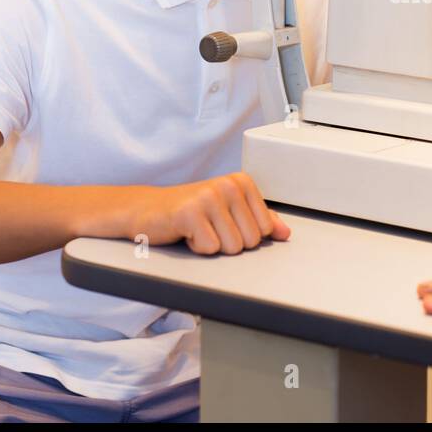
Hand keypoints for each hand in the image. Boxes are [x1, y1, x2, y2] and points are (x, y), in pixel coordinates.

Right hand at [129, 172, 291, 254]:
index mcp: (242, 182)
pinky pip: (210, 248)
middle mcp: (228, 185)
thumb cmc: (190, 211)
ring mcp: (209, 197)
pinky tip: (187, 233)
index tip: (224, 223)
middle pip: (251, 241)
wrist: (147, 210)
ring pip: (233, 247)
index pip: (265, 229)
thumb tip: (285, 233)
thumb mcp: (229, 212)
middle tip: (209, 227)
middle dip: (228, 242)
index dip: (244, 235)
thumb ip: (259, 220)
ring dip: (212, 245)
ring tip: (198, 229)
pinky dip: (197, 247)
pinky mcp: (190, 213)